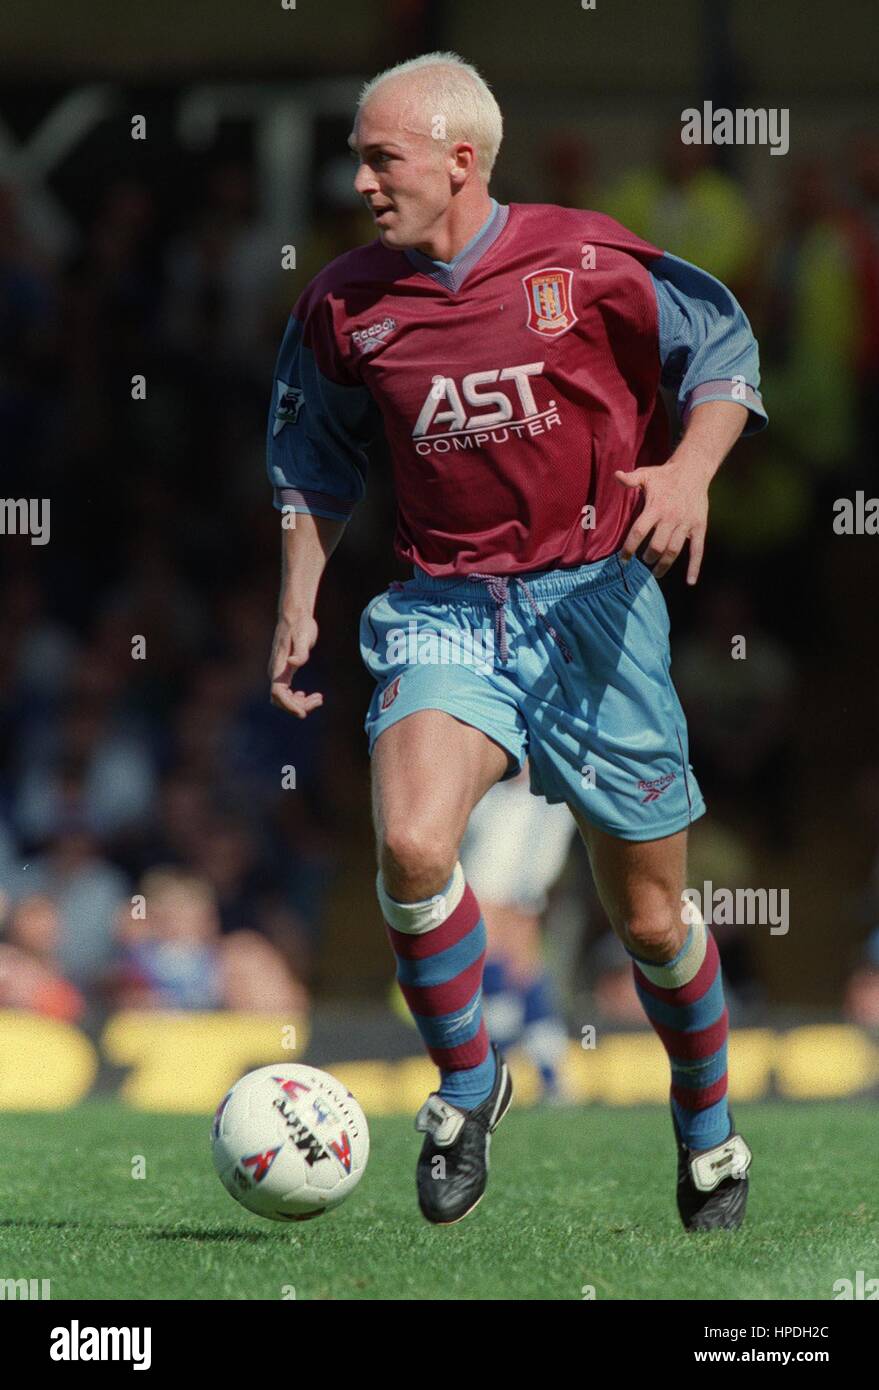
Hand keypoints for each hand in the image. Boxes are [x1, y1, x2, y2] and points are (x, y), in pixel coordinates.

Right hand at [268, 612, 322, 716]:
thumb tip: (293, 663)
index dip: (289, 706)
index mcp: (278, 667)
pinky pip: (286, 692)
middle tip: (319, 699)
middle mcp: (275, 672)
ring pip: (284, 698)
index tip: (303, 713)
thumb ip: (300, 652)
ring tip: (319, 698)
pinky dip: (297, 698)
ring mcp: (278, 672)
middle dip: (298, 706)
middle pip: (281, 700)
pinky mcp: (284, 671)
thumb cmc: (300, 625)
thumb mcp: (304, 637)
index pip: (278, 694)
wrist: (295, 616)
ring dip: (300, 703)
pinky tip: (308, 695)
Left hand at [615, 455, 708, 584]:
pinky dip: (694, 567)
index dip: (629, 549)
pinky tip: (690, 582)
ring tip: (656, 573)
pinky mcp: (699, 527)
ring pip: (674, 551)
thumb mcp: (646, 474)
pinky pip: (698, 550)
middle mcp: (671, 518)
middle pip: (657, 545)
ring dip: (664, 565)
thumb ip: (630, 479)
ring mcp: (686, 524)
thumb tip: (616, 476)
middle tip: (644, 561)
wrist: (693, 470)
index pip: (639, 532)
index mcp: (656, 507)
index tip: (623, 560)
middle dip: (648, 557)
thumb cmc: (665, 475)